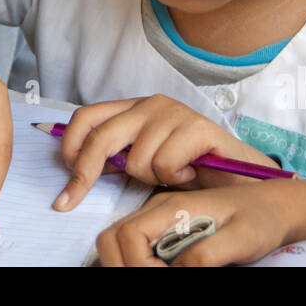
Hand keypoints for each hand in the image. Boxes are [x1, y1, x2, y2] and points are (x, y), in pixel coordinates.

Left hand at [54, 95, 277, 211]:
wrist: (240, 174)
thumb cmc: (190, 168)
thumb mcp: (145, 159)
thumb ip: (116, 156)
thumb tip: (75, 167)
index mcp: (134, 108)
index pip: (88, 117)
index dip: (70, 147)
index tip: (64, 178)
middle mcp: (151, 104)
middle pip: (101, 137)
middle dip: (85, 174)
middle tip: (71, 201)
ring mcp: (174, 112)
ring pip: (135, 160)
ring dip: (151, 179)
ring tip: (172, 175)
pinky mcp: (196, 126)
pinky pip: (164, 164)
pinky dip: (174, 178)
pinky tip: (189, 173)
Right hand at [96, 185, 295, 266]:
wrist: (272, 207)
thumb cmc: (260, 220)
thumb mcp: (242, 239)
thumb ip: (208, 255)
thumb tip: (176, 270)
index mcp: (173, 207)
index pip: (128, 234)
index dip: (136, 265)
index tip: (162, 276)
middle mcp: (158, 211)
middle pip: (111, 239)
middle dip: (121, 267)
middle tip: (152, 281)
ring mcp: (159, 221)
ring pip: (119, 244)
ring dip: (128, 266)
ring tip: (158, 276)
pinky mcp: (165, 232)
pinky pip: (137, 248)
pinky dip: (138, 264)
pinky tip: (160, 271)